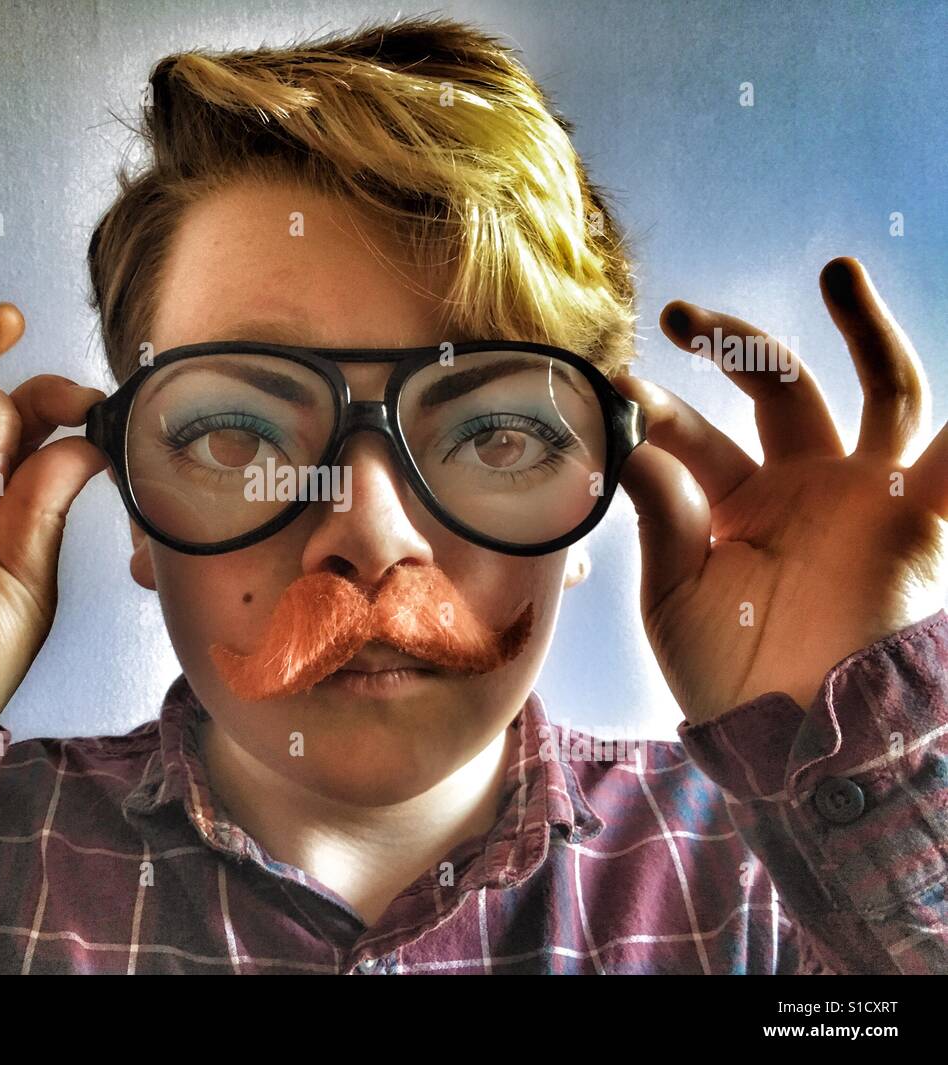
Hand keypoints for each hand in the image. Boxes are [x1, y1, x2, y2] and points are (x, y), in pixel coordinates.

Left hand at [614, 256, 946, 725]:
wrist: (797, 739)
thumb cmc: (727, 677)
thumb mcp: (677, 594)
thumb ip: (662, 514)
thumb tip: (627, 436)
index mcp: (734, 501)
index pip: (692, 433)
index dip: (656, 408)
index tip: (616, 386)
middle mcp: (802, 483)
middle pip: (777, 385)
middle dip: (733, 340)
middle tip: (676, 312)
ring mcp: (865, 493)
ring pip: (880, 389)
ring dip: (863, 328)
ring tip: (835, 267)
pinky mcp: (922, 516)